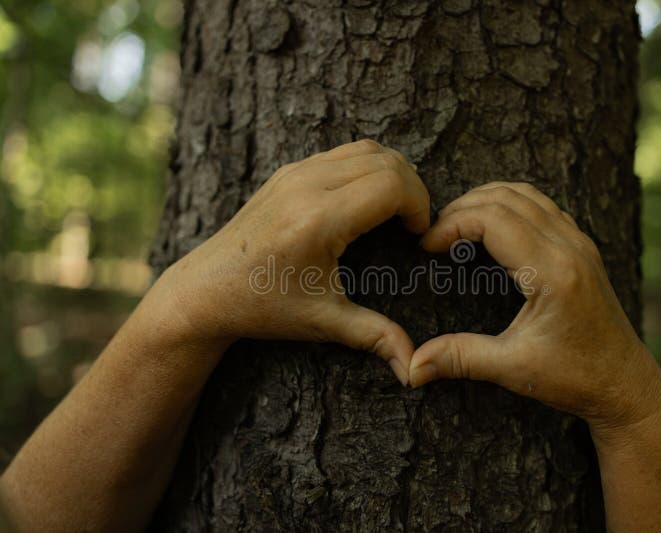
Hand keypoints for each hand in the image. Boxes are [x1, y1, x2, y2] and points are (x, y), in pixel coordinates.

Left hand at [154, 140, 429, 384]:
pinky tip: (365, 203)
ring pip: (365, 149)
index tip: (418, 234)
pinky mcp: (287, 172)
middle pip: (385, 160)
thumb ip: (375, 337)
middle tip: (412, 223)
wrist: (205, 290)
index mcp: (318, 219)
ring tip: (395, 211)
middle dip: (413, 188)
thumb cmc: (262, 306)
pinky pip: (342, 153)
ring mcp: (294, 173)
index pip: (391, 184)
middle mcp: (306, 186)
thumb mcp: (322, 322)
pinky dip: (367, 168)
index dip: (420, 204)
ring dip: (392, 173)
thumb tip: (413, 369)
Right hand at [408, 182, 660, 430]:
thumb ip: (460, 358)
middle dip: (461, 208)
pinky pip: (542, 205)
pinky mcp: (582, 247)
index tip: (427, 248)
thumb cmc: (576, 378)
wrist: (625, 384)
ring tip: (455, 227)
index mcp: (553, 271)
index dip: (452, 224)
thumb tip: (411, 367)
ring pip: (525, 194)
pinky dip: (509, 204)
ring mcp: (580, 243)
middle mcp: (570, 247)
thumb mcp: (513, 369)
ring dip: (485, 200)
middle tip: (435, 236)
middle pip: (505, 197)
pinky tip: (490, 230)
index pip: (493, 218)